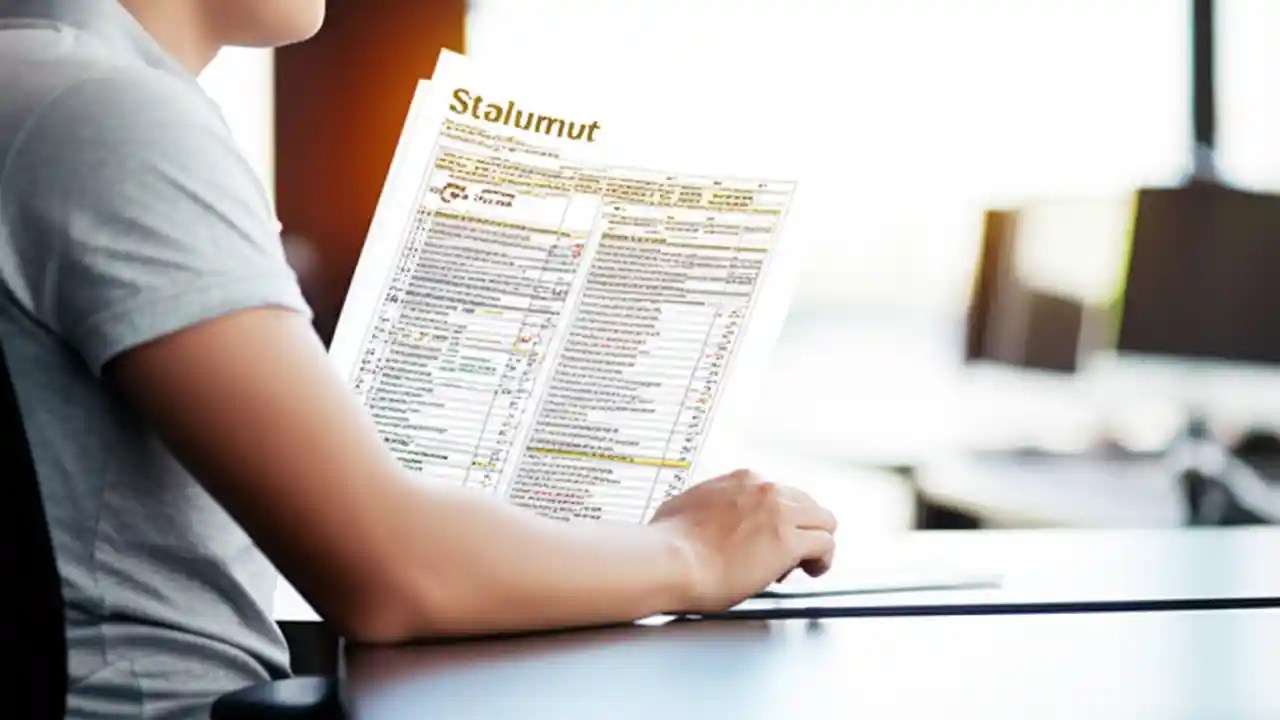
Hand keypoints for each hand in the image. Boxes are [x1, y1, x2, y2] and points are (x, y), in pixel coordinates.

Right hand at [649, 469, 836, 612]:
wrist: (669, 559)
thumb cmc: (668, 541)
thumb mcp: (687, 506)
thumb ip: (706, 507)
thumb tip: (700, 519)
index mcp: (741, 480)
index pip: (779, 493)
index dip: (778, 518)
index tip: (770, 535)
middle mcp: (765, 490)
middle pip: (807, 503)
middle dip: (802, 527)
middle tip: (791, 552)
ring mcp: (780, 514)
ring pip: (824, 521)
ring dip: (817, 541)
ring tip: (806, 563)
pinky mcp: (789, 542)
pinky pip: (825, 545)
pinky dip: (823, 560)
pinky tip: (813, 571)